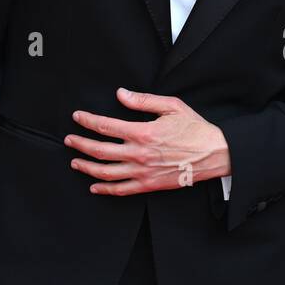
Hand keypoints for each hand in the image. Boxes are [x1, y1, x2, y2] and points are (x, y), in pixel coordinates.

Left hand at [65, 87, 230, 194]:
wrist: (214, 155)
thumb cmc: (195, 129)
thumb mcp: (172, 107)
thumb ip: (143, 101)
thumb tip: (121, 94)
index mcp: (143, 132)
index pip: (105, 126)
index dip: (88, 120)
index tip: (77, 117)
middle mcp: (138, 154)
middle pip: (99, 150)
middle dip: (79, 144)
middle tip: (69, 140)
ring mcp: (142, 172)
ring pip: (105, 172)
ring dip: (86, 167)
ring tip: (75, 162)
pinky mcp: (149, 185)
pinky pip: (121, 190)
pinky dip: (105, 189)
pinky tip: (94, 186)